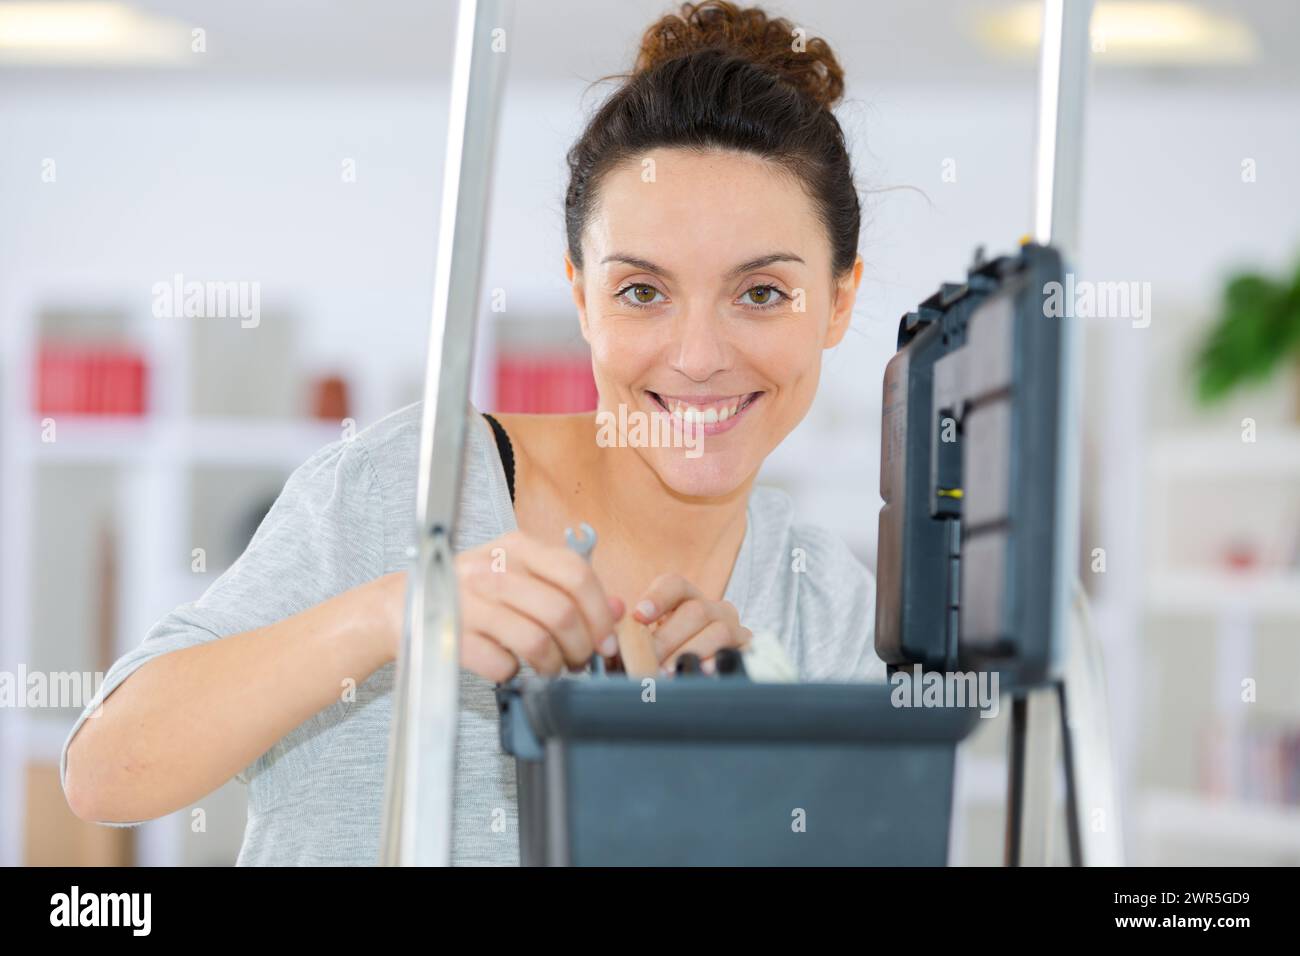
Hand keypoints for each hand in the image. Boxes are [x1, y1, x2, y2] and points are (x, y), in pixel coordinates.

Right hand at [364, 532, 622, 682]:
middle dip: (581, 647)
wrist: (400, 605)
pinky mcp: (450, 636)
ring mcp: (468, 602)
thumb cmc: (471, 592)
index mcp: (515, 547)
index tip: (606, 639)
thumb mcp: (519, 575)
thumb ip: (567, 587)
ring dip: (554, 665)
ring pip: (536, 642)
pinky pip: (502, 664)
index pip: (576, 574)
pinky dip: (514, 674)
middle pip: (561, 613)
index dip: (599, 612)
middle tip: (580, 662)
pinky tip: (511, 668)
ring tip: (552, 670)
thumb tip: (618, 607)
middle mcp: (492, 569)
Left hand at [631, 573, 751, 672]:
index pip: (674, 585)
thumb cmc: (665, 658)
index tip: (639, 616)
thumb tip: (612, 624)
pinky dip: (719, 661)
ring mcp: (734, 628)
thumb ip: (628, 635)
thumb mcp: (647, 642)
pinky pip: (739, 651)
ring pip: (718, 630)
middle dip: (668, 638)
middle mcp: (713, 608)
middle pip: (695, 610)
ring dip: (690, 652)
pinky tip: (702, 672)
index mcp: (685, 599)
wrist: (700, 677)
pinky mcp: (747, 651)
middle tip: (648, 661)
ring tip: (669, 671)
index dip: (657, 597)